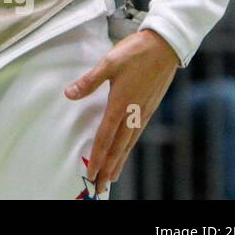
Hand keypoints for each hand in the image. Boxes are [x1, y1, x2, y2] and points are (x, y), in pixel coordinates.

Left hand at [66, 29, 179, 194]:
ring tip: (112, 177)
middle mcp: (133, 113)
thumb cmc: (136, 52)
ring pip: (129, 144)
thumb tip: (69, 94)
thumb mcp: (108, 63)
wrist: (165, 46)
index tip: (91, 174)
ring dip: (119, 162)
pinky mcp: (150, 108)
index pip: (105, 137)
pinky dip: (129, 148)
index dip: (97, 157)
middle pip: (118, 148)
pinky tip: (125, 151)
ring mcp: (144, 112)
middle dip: (108, 168)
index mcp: (121, 104)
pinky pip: (137, 135)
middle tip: (100, 187)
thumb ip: (89, 81)